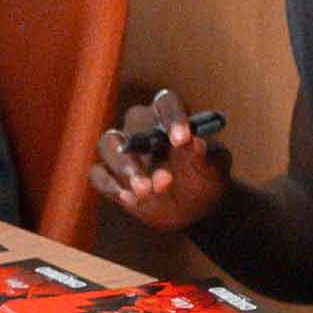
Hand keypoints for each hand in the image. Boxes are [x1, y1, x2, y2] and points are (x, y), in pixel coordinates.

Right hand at [91, 87, 230, 229]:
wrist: (194, 208)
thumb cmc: (205, 179)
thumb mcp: (214, 169)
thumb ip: (208, 156)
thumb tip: (198, 143)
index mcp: (170, 117)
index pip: (166, 103)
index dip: (173, 117)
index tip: (182, 139)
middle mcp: (142, 127)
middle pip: (134, 122)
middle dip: (146, 149)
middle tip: (163, 179)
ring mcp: (123, 150)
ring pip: (109, 144)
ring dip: (124, 167)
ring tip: (145, 191)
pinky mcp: (109, 174)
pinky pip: (98, 173)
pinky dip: (110, 185)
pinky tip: (129, 199)